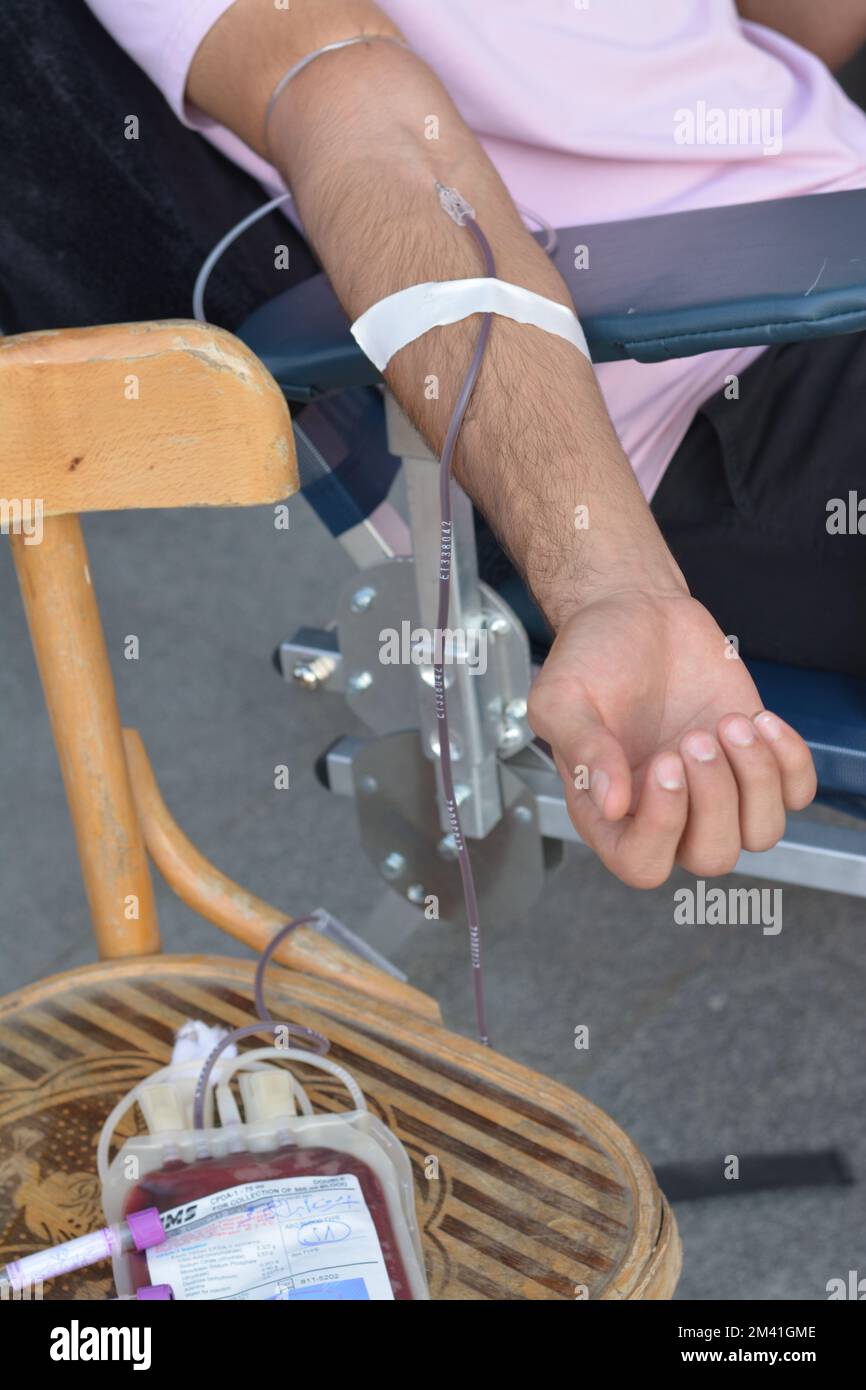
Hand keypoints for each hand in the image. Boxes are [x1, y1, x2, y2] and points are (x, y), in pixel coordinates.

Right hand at [528, 589, 816, 887]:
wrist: (635, 611)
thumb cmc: (591, 656)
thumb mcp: (563, 698)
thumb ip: (582, 750)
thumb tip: (611, 805)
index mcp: (609, 812)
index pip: (643, 864)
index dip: (663, 827)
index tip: (664, 763)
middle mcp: (665, 812)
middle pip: (711, 857)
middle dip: (715, 799)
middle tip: (694, 737)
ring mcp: (715, 790)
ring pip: (761, 833)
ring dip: (755, 779)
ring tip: (730, 723)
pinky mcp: (754, 760)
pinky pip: (796, 794)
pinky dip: (789, 761)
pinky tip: (759, 720)